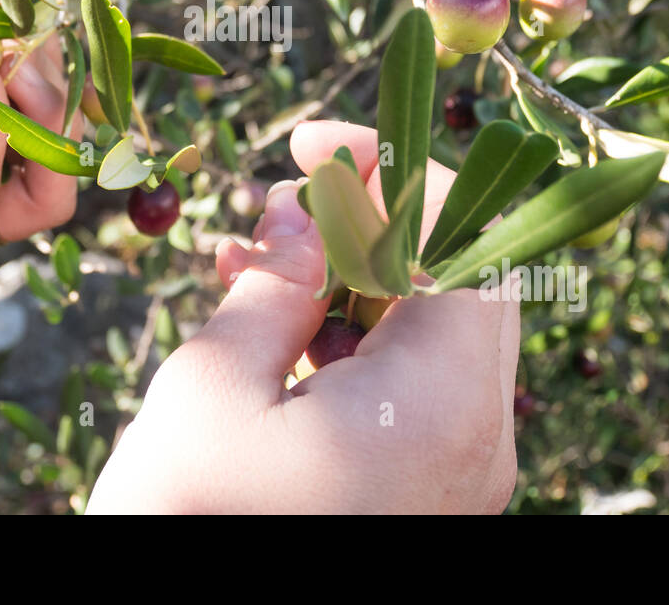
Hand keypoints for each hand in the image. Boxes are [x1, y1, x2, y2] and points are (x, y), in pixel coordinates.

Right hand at [86, 120, 518, 514]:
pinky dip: (351, 335)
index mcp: (442, 403)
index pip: (469, 238)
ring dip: (354, 273)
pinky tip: (273, 319)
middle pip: (460, 277)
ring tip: (255, 254)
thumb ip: (273, 283)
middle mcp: (476, 437)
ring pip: (432, 327)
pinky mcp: (422, 487)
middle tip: (287, 192)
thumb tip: (307, 208)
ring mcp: (456, 469)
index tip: (315, 141)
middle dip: (373, 218)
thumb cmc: (192, 527)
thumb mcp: (213, 390)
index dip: (396, 170)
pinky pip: (408, 382)